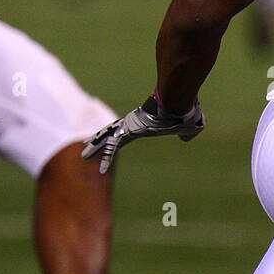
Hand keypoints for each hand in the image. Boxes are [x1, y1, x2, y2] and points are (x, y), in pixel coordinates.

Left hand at [81, 95, 204, 174]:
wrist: (178, 103)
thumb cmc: (185, 112)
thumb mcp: (189, 126)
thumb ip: (187, 132)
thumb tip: (187, 137)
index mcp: (142, 122)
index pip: (126, 131)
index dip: (117, 137)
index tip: (110, 142)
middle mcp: (132, 123)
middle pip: (110, 132)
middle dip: (98, 139)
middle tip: (85, 145)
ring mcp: (128, 125)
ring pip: (107, 138)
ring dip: (94, 148)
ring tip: (83, 155)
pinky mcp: (129, 130)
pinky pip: (114, 147)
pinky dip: (108, 159)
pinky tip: (101, 170)